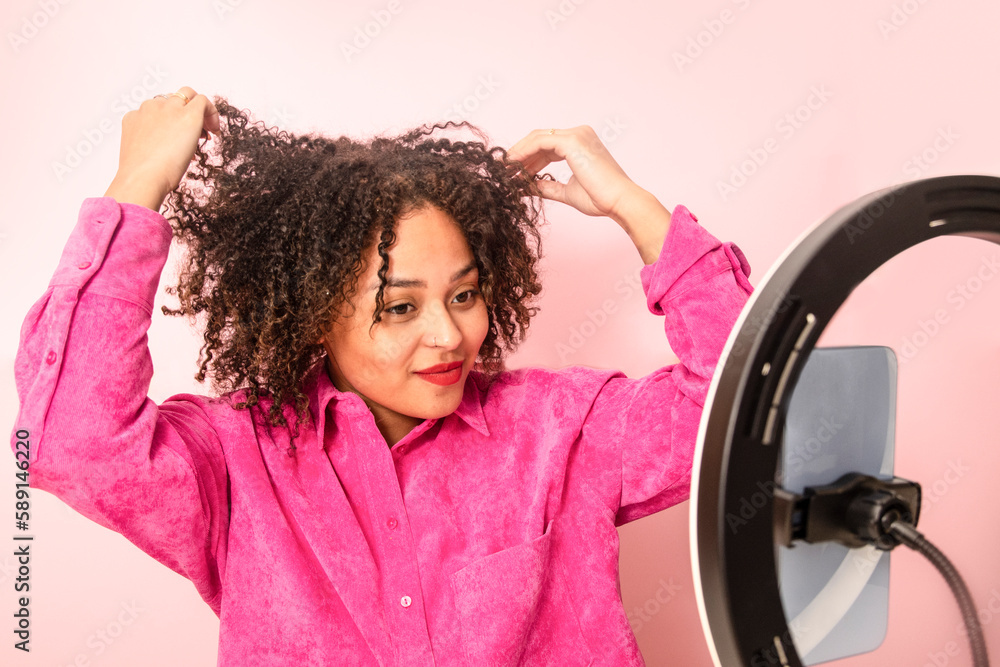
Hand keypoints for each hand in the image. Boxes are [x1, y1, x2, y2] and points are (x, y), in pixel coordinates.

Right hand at [104, 86, 219, 210]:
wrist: (143, 178)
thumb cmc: (142, 175)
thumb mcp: (142, 154)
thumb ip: (152, 144)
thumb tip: (171, 148)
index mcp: (135, 117)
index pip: (157, 110)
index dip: (172, 121)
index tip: (180, 136)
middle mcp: (149, 108)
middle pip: (172, 100)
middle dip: (185, 113)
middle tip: (197, 134)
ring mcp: (168, 108)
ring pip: (187, 94)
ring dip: (197, 112)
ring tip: (206, 133)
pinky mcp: (187, 115)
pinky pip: (202, 101)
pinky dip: (211, 111)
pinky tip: (214, 130)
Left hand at [507, 126, 670, 263]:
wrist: (619, 201)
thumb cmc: (601, 199)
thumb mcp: (568, 192)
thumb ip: (549, 187)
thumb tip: (529, 187)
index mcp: (581, 143)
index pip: (547, 145)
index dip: (528, 159)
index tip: (513, 172)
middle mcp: (579, 133)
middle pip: (540, 139)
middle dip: (520, 155)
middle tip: (503, 171)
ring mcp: (576, 135)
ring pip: (537, 138)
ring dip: (518, 154)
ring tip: (504, 170)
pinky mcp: (572, 141)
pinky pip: (539, 142)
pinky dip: (523, 152)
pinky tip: (512, 165)